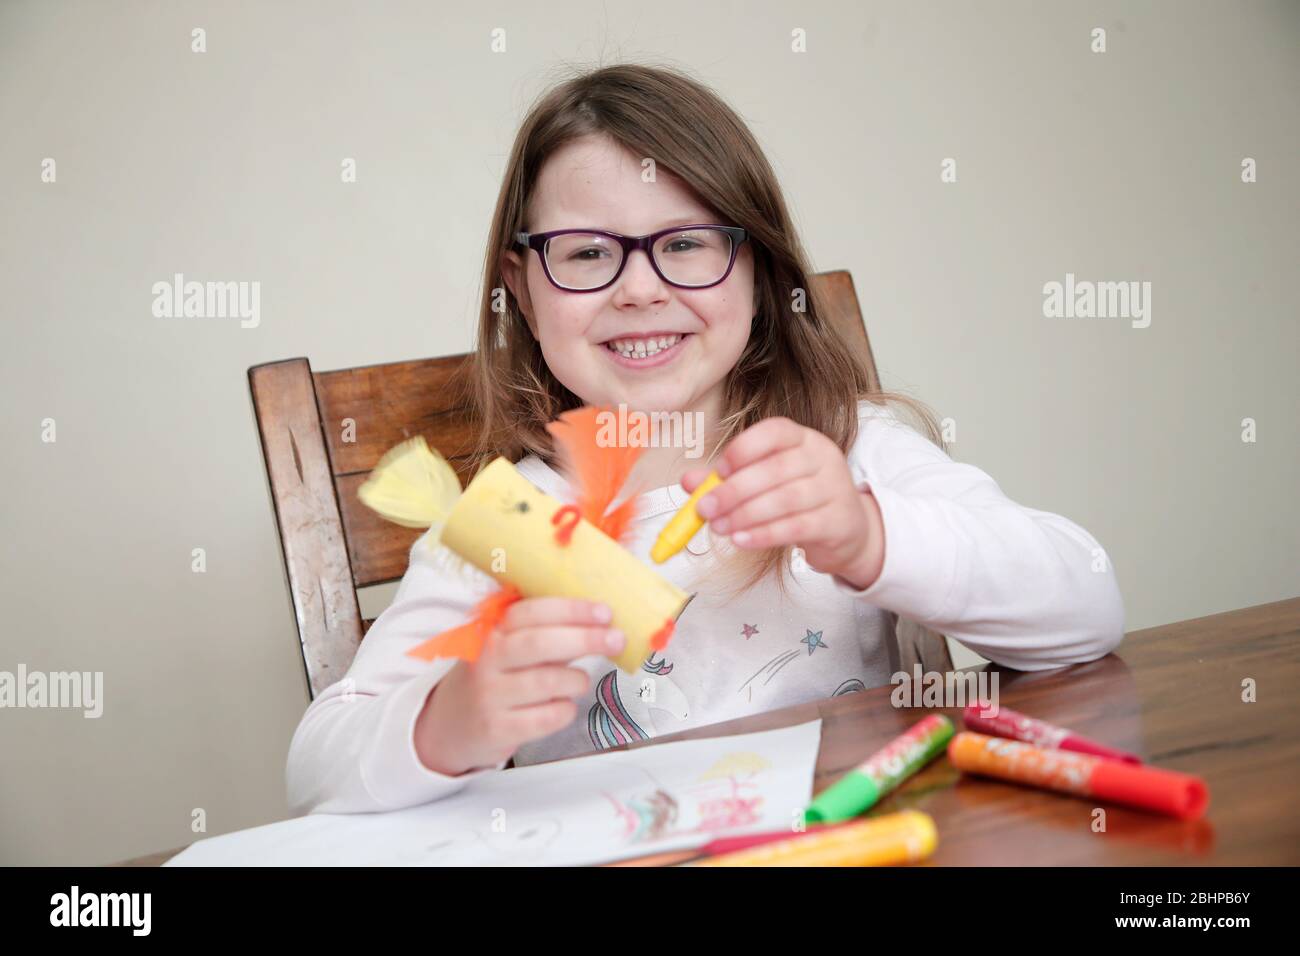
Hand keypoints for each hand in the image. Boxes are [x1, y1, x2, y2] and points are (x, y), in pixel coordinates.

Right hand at [413, 597, 624, 774]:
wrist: (448, 725)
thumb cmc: (492, 679)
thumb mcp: (505, 648)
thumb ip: (543, 632)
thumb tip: (599, 620)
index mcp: (490, 631)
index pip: (531, 612)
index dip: (570, 609)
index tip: (604, 612)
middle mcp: (486, 660)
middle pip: (540, 644)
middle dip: (585, 639)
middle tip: (616, 639)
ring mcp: (489, 696)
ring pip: (548, 682)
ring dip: (576, 679)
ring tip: (579, 680)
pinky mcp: (497, 729)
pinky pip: (546, 718)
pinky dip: (565, 710)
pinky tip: (563, 705)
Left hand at [682, 416, 884, 588]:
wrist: (847, 530)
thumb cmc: (800, 500)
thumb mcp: (764, 483)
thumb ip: (727, 479)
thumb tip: (689, 481)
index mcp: (802, 439)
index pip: (775, 431)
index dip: (744, 449)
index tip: (719, 471)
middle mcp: (822, 457)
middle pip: (775, 469)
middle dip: (734, 490)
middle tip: (705, 509)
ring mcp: (835, 488)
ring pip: (785, 499)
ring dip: (745, 515)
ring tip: (719, 528)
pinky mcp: (838, 520)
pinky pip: (796, 526)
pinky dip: (764, 534)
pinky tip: (741, 540)